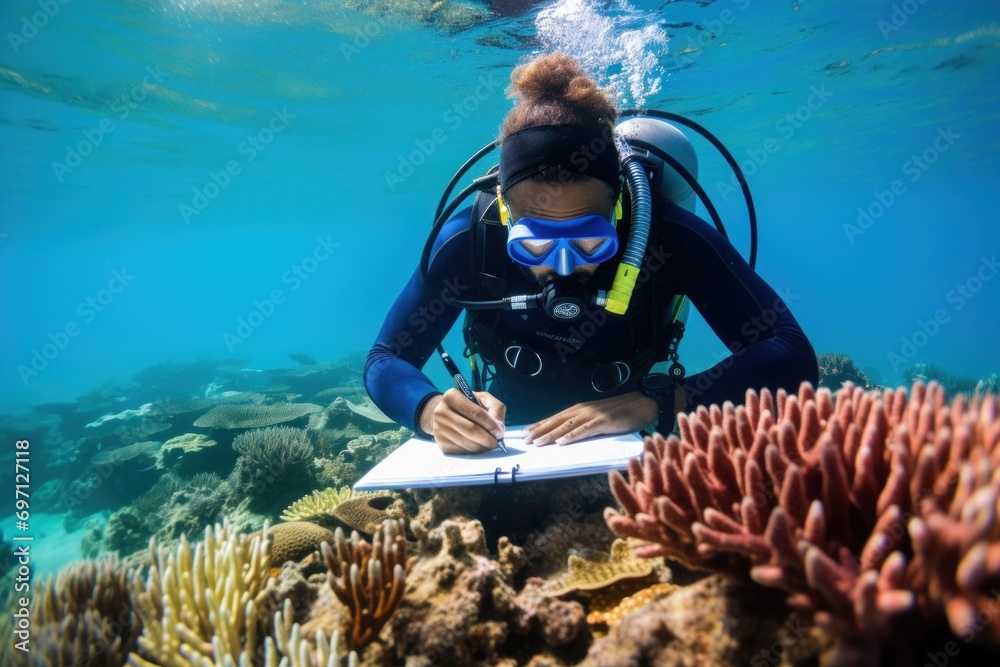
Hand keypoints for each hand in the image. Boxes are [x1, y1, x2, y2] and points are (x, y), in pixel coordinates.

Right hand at [420, 389, 506, 453]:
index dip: (490, 424)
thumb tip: (499, 427)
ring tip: (489, 445)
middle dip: (488, 439)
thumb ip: (496, 408)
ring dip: (482, 447)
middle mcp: (441, 412)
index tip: (500, 432)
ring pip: (467, 443)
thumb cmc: (469, 405)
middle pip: (470, 430)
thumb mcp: (483, 399)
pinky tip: (478, 446)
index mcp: (452, 396)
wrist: (446, 415)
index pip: (476, 412)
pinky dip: (474, 452)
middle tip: (498, 443)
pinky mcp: (440, 443)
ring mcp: (439, 429)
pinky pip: (462, 451)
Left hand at [523, 392, 658, 446]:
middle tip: (524, 439)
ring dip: (550, 434)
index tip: (525, 432)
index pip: (556, 417)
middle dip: (539, 430)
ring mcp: (593, 415)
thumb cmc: (621, 413)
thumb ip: (584, 424)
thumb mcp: (598, 418)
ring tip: (537, 442)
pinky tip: (561, 442)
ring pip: (566, 426)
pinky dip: (572, 436)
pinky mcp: (604, 422)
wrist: (643, 404)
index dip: (540, 425)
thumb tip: (567, 434)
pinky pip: (584, 430)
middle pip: (557, 421)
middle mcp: (583, 410)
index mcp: (581, 409)